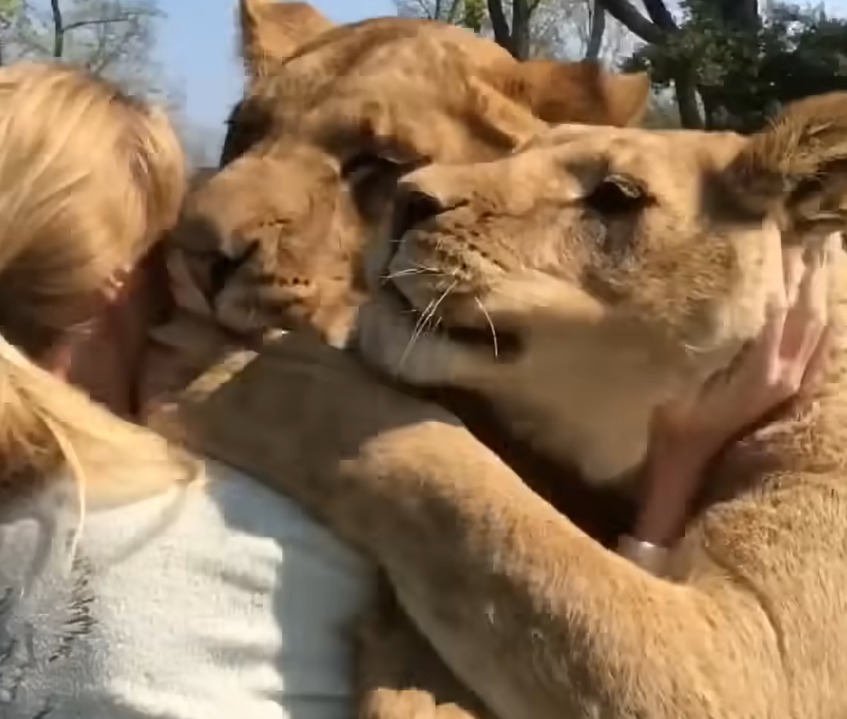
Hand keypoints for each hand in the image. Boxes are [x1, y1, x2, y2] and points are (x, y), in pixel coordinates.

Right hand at [633, 244, 829, 547]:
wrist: (690, 462)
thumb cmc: (677, 424)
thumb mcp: (684, 383)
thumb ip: (713, 352)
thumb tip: (740, 306)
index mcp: (763, 374)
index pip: (784, 315)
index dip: (789, 279)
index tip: (789, 243)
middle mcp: (786, 378)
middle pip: (810, 317)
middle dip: (814, 276)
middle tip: (819, 236)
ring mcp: (791, 385)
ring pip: (819, 331)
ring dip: (822, 294)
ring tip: (824, 256)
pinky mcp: (789, 390)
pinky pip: (818, 351)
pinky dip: (823, 324)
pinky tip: (824, 306)